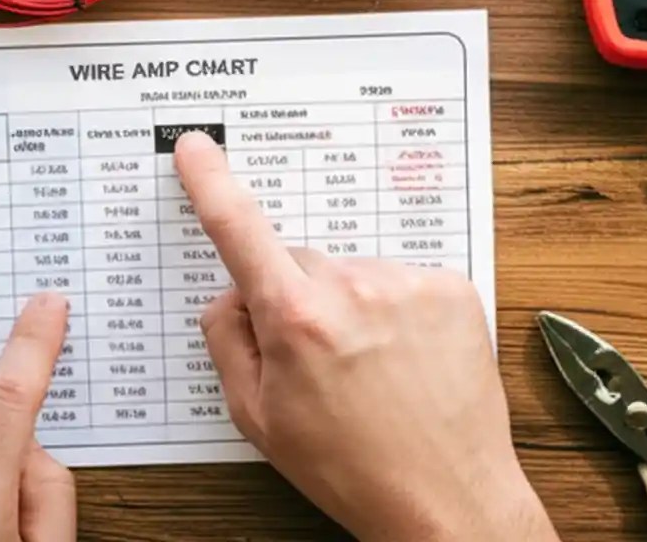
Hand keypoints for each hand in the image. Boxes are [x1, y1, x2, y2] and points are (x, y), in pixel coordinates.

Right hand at [173, 132, 558, 541]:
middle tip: (317, 362)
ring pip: (352, 273)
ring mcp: (407, 282)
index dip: (211, 183)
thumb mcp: (257, 418)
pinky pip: (400, 280)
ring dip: (350, 306)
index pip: (238, 231)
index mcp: (295, 318)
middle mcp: (352, 287)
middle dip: (295, 298)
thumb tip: (228, 296)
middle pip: (298, 263)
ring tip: (371, 370)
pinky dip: (396, 311)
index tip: (196, 148)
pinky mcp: (450, 287)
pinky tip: (404, 359)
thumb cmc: (349, 467)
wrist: (446, 498)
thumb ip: (227, 342)